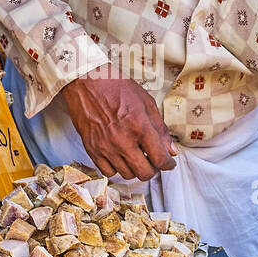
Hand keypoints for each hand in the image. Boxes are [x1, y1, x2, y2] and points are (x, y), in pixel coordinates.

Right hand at [58, 68, 176, 181]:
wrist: (86, 82)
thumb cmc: (115, 87)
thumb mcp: (146, 102)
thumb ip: (160, 128)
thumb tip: (171, 150)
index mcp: (139, 126)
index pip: (160, 158)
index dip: (168, 164)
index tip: (168, 162)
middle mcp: (123, 140)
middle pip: (144, 173)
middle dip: (153, 170)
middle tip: (153, 162)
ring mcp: (106, 147)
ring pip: (127, 174)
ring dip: (135, 169)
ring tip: (136, 157)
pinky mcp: (92, 149)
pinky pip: (108, 172)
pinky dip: (116, 168)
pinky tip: (120, 157)